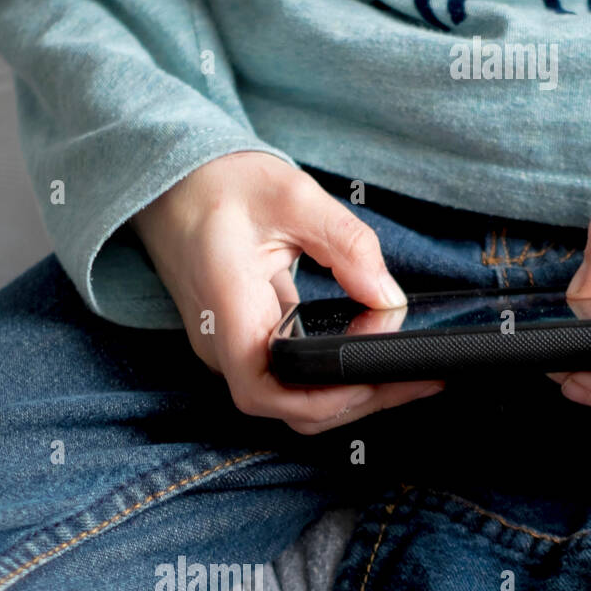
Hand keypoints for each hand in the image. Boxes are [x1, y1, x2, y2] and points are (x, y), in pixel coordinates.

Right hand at [131, 152, 442, 433]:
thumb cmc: (217, 184)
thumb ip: (346, 244)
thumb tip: (388, 296)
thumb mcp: (290, 195)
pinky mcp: (247, 342)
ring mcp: (234, 349)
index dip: (319, 399)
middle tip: (417, 380)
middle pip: (289, 407)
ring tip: (406, 376)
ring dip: (349, 395)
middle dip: (355, 402)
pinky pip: (290, 377)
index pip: (265, 391)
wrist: (173, 183)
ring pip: (293, 399)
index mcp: (227, 311)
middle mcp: (225, 345)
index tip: (369, 378)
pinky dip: (333, 376)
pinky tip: (371, 356)